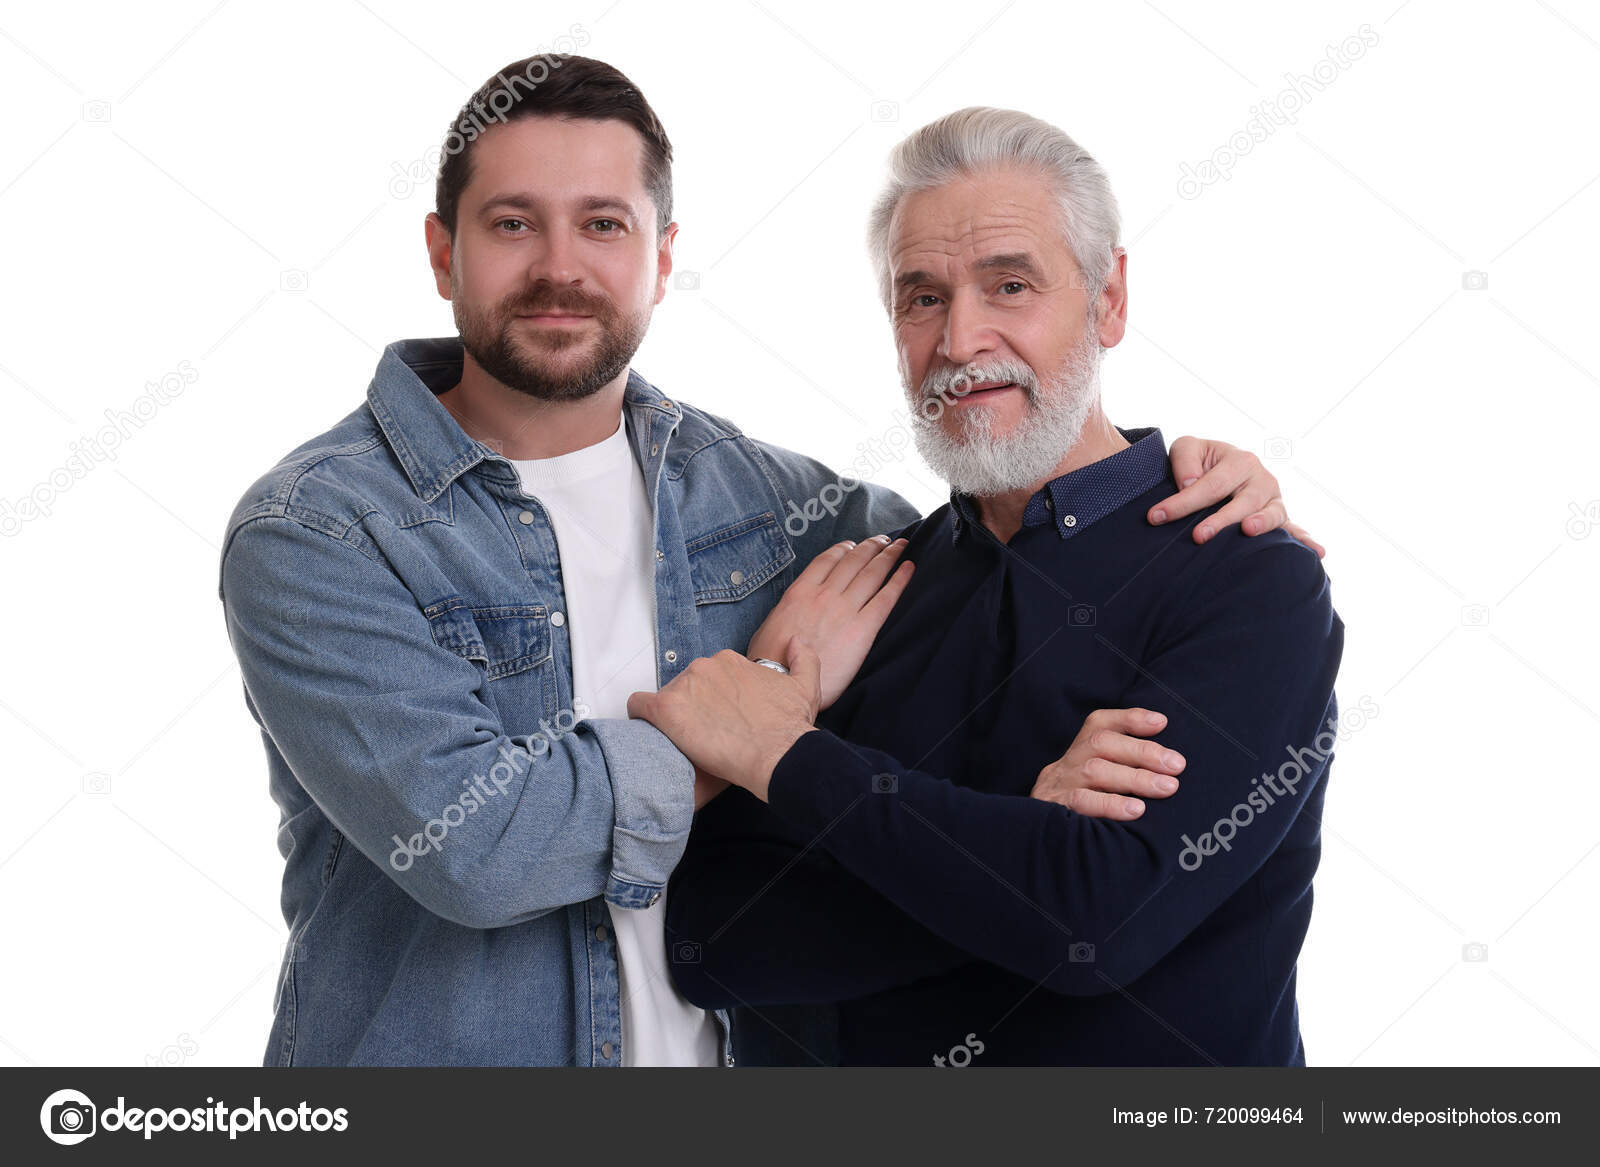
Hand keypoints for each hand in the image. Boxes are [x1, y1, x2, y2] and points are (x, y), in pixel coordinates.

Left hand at [628, 641, 822, 801]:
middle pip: (686, 686)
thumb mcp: (806, 686)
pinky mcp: (667, 709)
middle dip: (693, 707)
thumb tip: (795, 642)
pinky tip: (650, 732)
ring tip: (686, 742)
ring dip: (674, 717)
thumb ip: (803, 658)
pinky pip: (639, 705)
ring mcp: (685, 686)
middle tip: (706, 733)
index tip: (720, 718)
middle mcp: (706, 666)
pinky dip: (641, 716)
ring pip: (667, 698)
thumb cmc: (789, 727)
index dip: (713, 699)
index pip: (710, 676)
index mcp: (731, 661)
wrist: (778, 755)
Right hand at [747, 535, 913, 708]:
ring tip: (899, 546)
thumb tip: (794, 615)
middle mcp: (824, 595)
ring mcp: (844, 610)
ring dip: (888, 555)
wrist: (781, 683)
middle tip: (884, 540)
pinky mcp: (862, 630)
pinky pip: (886, 598)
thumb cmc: (768, 662)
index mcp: (800, 593)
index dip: (842, 550)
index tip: (853, 545)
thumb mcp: (769, 627)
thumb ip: (787, 613)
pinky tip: (909, 568)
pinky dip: (900, 580)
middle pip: (853, 562)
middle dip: (870, 547)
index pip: (826, 561)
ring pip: (871, 573)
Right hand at [1030, 707, 1184, 819]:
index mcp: (1078, 754)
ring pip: (1094, 770)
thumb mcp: (1101, 786)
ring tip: (1167, 787)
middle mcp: (1066, 765)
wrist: (1038, 847)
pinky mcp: (1054, 810)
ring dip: (1135, 777)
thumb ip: (1126, 771)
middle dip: (1144, 752)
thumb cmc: (1086, 815)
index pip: (1099, 724)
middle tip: (1177, 766)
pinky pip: (1082, 802)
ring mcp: (1057, 786)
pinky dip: (1112, 804)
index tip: (1162, 723)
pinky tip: (1137, 810)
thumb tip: (1171, 765)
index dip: (1130, 719)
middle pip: (1100, 742)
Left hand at [1147, 436, 1325, 557]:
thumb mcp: (1187, 449)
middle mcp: (1261, 479)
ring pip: (1271, 515)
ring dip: (1262, 525)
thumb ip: (1185, 460)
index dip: (1183, 501)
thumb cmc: (1198, 462)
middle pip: (1243, 501)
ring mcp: (1272, 500)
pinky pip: (1294, 530)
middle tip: (1199, 536)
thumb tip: (1191, 484)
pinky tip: (1318, 553)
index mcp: (1239, 460)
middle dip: (1220, 519)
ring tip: (1248, 531)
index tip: (1156, 516)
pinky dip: (1306, 540)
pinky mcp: (1277, 518)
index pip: (1210, 484)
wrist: (1214, 469)